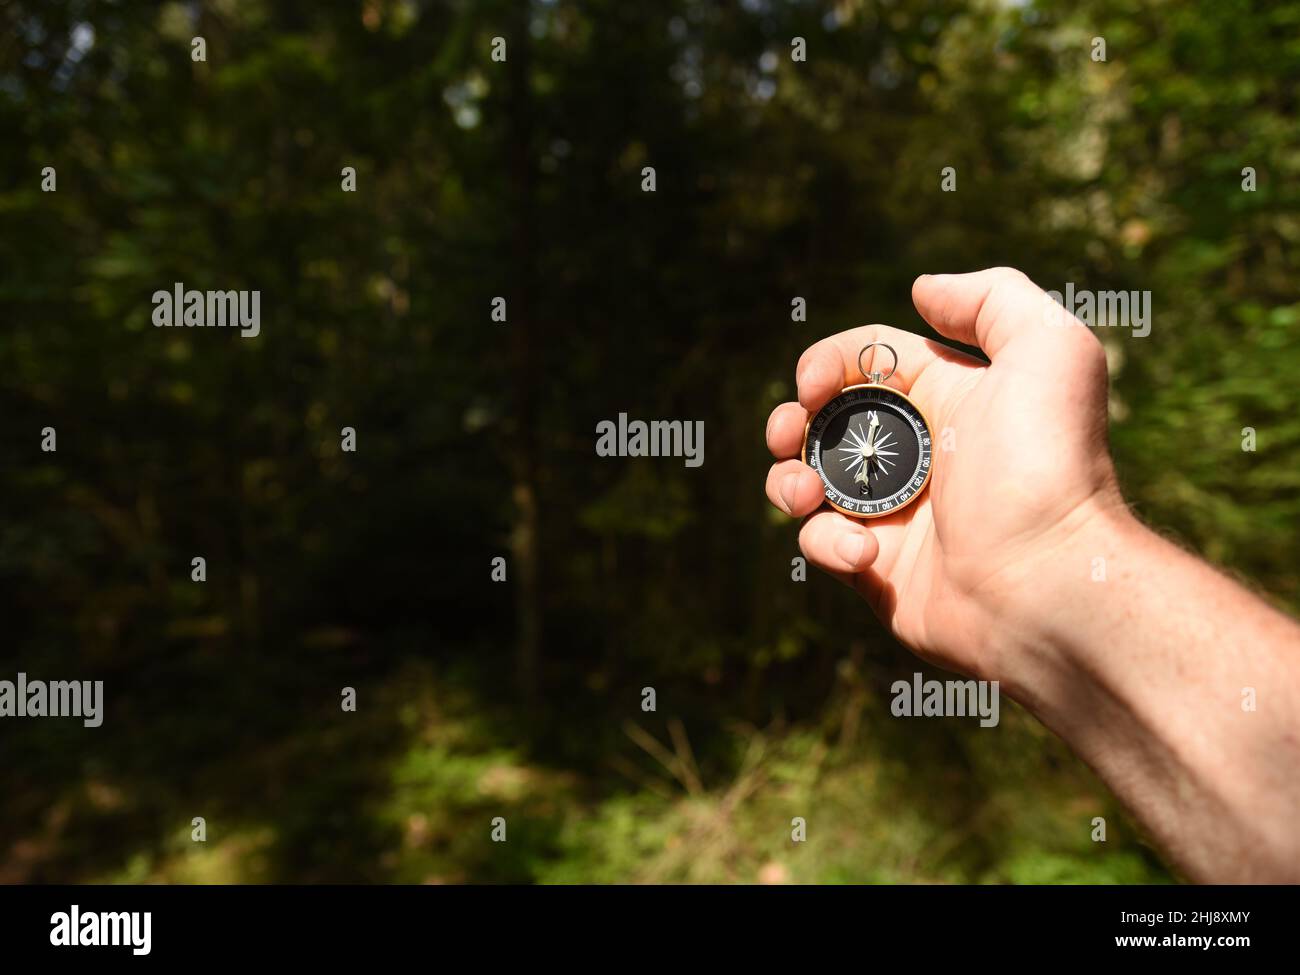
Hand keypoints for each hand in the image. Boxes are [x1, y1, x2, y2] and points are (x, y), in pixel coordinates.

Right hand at [764, 267, 1125, 680]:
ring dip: (787, 481)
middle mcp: (918, 453)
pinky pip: (823, 545)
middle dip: (790, 421)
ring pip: (807, 483)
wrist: (1050, 581)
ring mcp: (895, 513)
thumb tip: (922, 290)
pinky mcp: (878, 570)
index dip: (827, 362)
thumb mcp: (1050, 350)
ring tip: (806, 495)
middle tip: (788, 436)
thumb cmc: (1048, 464)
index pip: (864, 361)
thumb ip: (993, 299)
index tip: (813, 385)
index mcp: (948, 398)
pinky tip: (862, 552)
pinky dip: (825, 543)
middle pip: (824, 421)